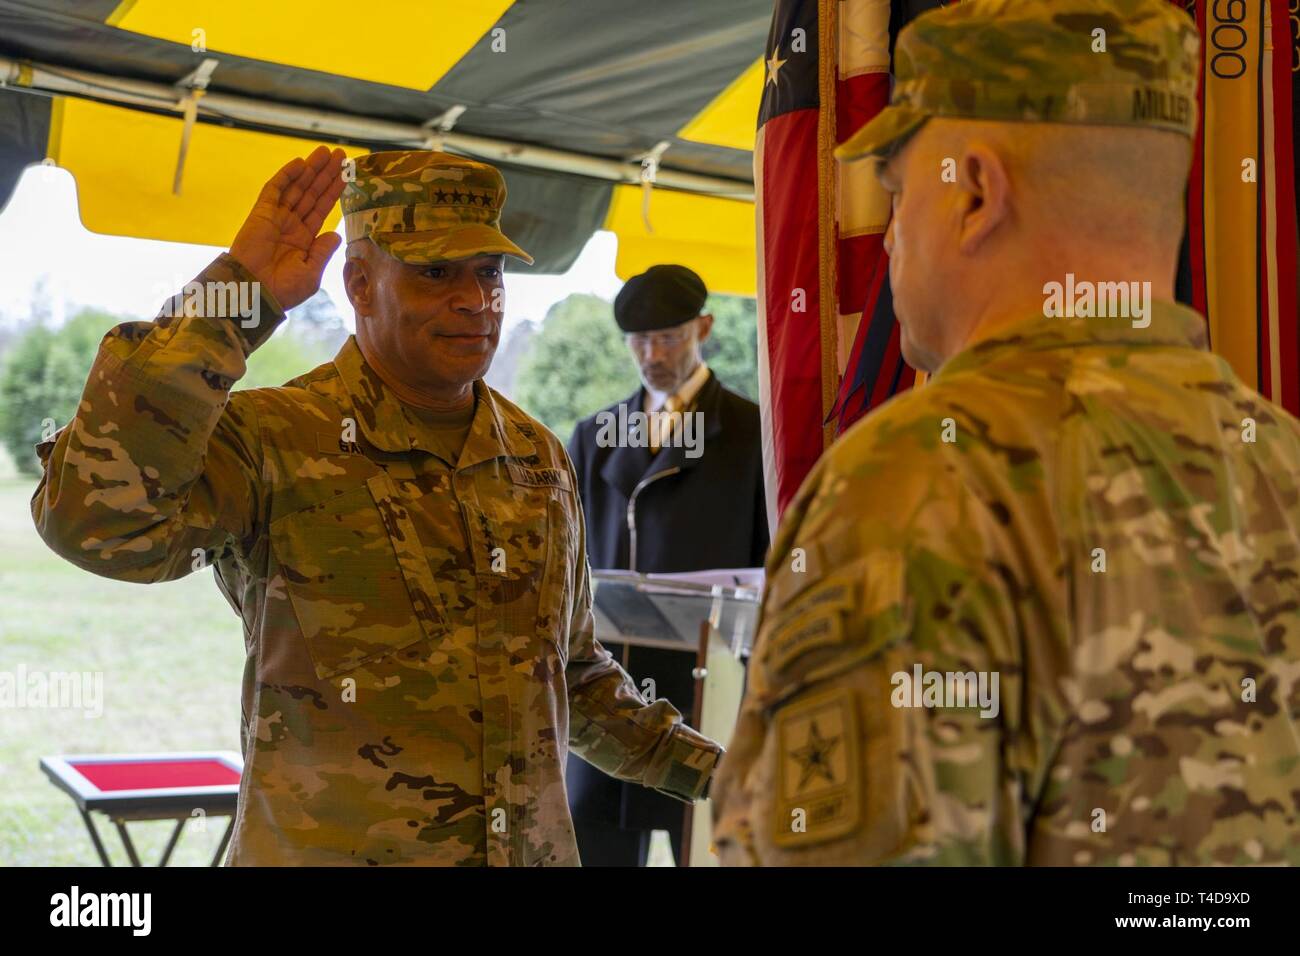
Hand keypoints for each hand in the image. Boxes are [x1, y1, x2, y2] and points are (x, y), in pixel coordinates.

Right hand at [229, 145, 347, 310]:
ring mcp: (276, 217)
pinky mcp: (261, 213)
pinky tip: (301, 164)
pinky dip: (287, 176)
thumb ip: (323, 251)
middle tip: (340, 155)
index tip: (348, 176)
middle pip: (312, 193)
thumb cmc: (283, 290)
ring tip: (326, 153)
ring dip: (311, 170)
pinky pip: (274, 190)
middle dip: (326, 174)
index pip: (322, 209)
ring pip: (297, 187)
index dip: (334, 192)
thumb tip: (335, 234)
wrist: (255, 293)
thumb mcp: (311, 273)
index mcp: (304, 240)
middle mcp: (291, 225)